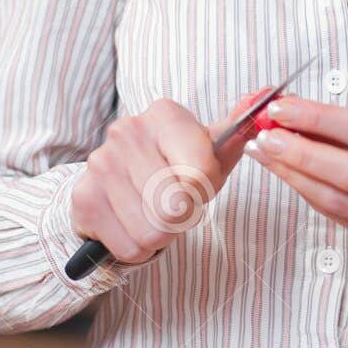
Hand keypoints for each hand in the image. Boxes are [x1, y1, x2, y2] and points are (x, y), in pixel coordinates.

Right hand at [71, 95, 253, 265]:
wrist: (113, 185)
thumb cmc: (172, 168)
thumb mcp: (209, 151)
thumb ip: (237, 133)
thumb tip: (263, 100)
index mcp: (165, 115)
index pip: (201, 172)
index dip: (204, 189)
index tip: (195, 182)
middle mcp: (128, 131)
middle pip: (176, 208)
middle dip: (180, 217)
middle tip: (170, 203)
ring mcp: (101, 164)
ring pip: (153, 232)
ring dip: (158, 234)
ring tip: (150, 212)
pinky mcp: (84, 198)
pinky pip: (129, 247)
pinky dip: (135, 247)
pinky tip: (130, 222)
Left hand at [241, 95, 347, 253]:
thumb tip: (298, 115)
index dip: (320, 120)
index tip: (282, 108)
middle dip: (301, 154)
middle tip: (266, 135)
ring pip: (340, 202)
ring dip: (295, 176)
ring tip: (266, 153)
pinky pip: (341, 216)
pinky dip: (311, 192)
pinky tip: (290, 174)